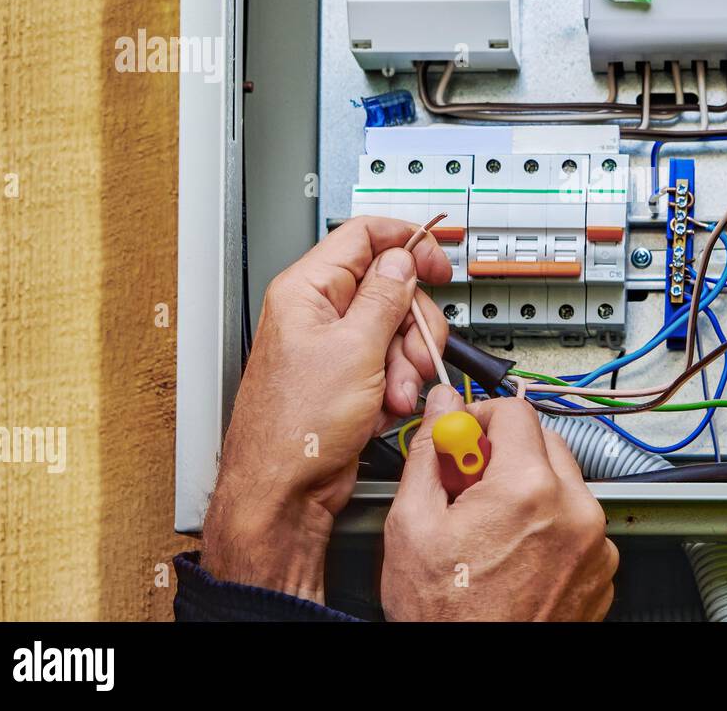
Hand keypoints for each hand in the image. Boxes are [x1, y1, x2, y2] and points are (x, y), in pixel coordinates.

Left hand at [203, 216, 451, 602]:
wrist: (286, 489)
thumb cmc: (296, 426)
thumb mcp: (356, 348)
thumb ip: (385, 296)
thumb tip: (402, 259)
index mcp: (307, 290)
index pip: (363, 236)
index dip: (407, 242)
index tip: (440, 260)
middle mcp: (317, 313)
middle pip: (390, 288)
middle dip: (413, 324)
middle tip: (415, 351)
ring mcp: (333, 347)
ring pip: (396, 329)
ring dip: (408, 362)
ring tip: (395, 392)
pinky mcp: (347, 378)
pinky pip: (390, 364)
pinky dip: (397, 386)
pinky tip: (383, 407)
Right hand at [382, 386, 617, 620]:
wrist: (479, 682)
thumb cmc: (447, 618)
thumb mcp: (412, 526)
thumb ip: (428, 454)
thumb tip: (440, 409)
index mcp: (528, 489)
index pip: (514, 411)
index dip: (480, 417)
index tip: (463, 437)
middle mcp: (575, 511)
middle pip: (544, 443)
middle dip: (505, 454)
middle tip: (469, 486)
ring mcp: (596, 543)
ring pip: (563, 484)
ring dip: (529, 491)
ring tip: (490, 531)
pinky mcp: (603, 570)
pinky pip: (578, 524)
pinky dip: (550, 526)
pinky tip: (515, 555)